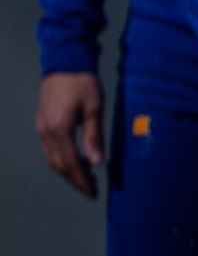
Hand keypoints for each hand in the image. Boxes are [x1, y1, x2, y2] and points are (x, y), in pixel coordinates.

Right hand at [34, 71, 102, 198]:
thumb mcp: (94, 109)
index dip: (81, 181)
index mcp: (59, 129)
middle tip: (92, 189)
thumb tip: (97, 163)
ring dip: (68, 170)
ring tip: (87, 177)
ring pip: (52, 158)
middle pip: (58, 165)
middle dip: (74, 179)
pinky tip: (77, 159)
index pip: (70, 164)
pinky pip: (50, 149)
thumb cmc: (82, 83)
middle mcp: (46, 132)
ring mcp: (41, 128)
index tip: (92, 193)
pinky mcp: (42, 123)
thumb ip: (94, 137)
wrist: (64, 62)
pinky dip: (62, 159)